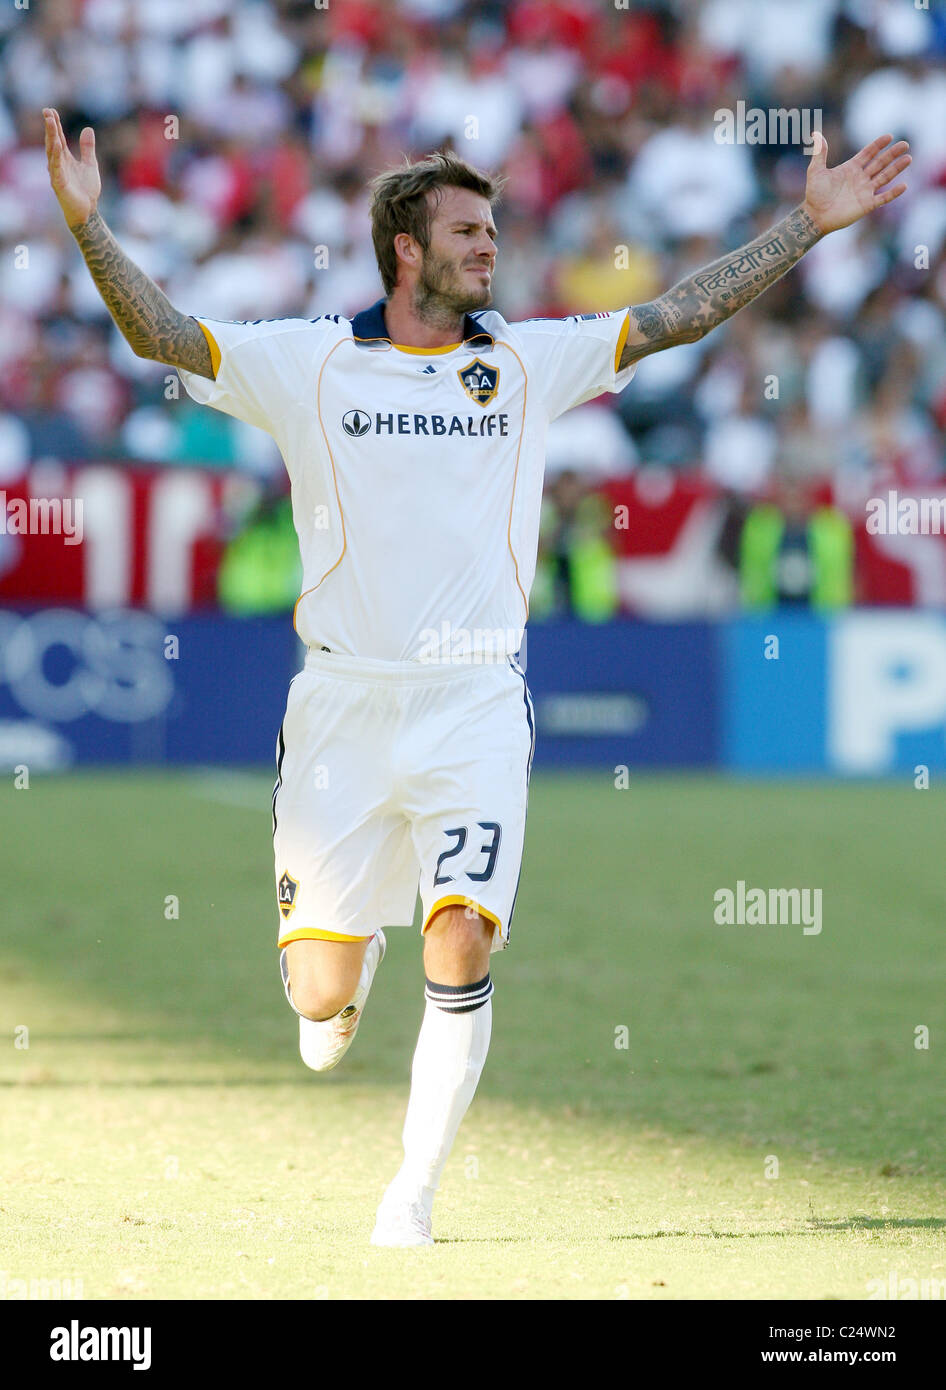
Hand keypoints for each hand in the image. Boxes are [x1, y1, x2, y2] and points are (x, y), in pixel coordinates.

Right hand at [43, 107, 100, 229]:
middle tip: (47, 111)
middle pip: (53, 142)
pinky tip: (56, 144)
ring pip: (52, 151)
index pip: (59, 138)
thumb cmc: (87, 190)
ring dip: (51, 136)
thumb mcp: (90, 164)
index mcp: (65, 158)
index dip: (56, 125)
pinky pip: (56, 167)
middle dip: (50, 127)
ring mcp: (57, 173)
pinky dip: (56, 155)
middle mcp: (58, 164)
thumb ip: (87, 148)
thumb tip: (88, 128)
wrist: (88, 211)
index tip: (52, 111)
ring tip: (50, 122)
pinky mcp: (58, 183)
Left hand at [802, 131, 909, 235]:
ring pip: (885, 177)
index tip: (889, 136)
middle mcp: (860, 178)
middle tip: (905, 144)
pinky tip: (904, 186)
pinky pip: (883, 198)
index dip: (878, 145)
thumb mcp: (816, 171)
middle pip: (880, 163)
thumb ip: (819, 153)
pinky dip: (893, 193)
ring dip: (897, 168)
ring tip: (908, 158)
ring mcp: (865, 191)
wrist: (815, 216)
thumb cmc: (814, 194)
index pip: (868, 153)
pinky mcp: (867, 205)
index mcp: (851, 168)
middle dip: (892, 154)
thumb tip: (816, 134)